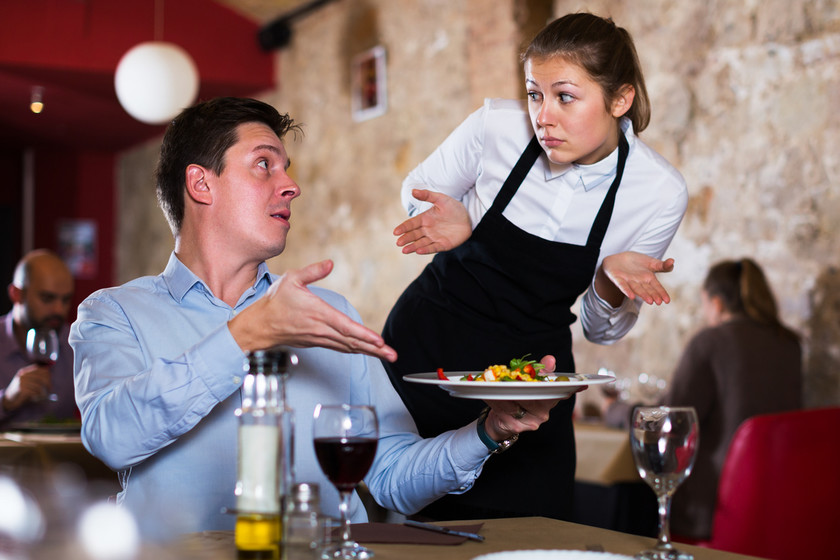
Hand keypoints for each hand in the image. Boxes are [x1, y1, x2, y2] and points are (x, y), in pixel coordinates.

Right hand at [2, 364, 51, 411]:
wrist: (9, 399)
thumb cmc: (22, 390)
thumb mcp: (28, 381)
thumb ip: (38, 378)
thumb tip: (50, 376)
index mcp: (26, 371)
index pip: (43, 370)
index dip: (48, 376)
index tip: (50, 382)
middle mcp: (24, 375)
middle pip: (42, 378)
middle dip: (48, 385)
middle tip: (49, 390)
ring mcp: (22, 381)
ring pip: (39, 387)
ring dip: (43, 393)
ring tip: (43, 396)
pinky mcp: (21, 389)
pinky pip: (35, 392)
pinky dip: (38, 396)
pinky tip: (36, 399)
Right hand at [228, 260, 397, 361]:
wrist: (259, 326)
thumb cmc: (275, 302)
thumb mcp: (291, 279)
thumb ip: (313, 271)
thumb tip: (330, 263)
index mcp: (317, 313)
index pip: (345, 326)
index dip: (363, 335)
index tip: (379, 341)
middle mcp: (320, 329)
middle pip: (352, 342)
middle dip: (374, 349)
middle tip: (393, 355)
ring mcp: (319, 338)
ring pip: (348, 347)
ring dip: (369, 352)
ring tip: (387, 355)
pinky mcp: (317, 342)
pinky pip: (341, 348)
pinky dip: (356, 350)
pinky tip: (367, 351)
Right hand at [394, 189, 471, 254]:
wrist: (469, 216)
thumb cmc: (453, 207)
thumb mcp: (440, 199)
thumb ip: (427, 195)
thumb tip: (413, 191)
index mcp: (424, 219)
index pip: (411, 224)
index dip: (403, 228)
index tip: (395, 232)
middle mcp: (427, 230)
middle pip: (414, 235)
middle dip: (406, 239)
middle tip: (398, 243)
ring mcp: (435, 238)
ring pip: (421, 243)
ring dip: (413, 247)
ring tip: (405, 250)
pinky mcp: (444, 245)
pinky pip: (434, 248)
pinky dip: (426, 250)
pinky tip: (418, 251)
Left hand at [481, 355, 577, 440]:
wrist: (501, 422)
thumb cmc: (518, 399)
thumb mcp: (529, 383)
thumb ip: (539, 371)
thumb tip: (550, 359)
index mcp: (549, 401)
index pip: (561, 393)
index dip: (570, 388)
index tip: (581, 384)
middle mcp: (543, 413)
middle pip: (535, 397)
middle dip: (524, 386)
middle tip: (515, 377)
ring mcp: (530, 422)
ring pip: (517, 403)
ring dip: (504, 392)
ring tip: (494, 383)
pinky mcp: (516, 427)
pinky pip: (503, 410)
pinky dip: (494, 400)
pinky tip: (488, 394)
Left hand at [596, 251, 674, 305]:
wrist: (619, 259)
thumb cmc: (637, 263)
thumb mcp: (651, 262)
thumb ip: (662, 265)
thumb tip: (672, 260)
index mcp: (648, 279)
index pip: (656, 287)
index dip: (661, 293)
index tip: (667, 301)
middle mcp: (639, 282)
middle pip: (647, 289)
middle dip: (653, 295)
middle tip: (658, 302)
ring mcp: (628, 281)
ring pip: (636, 288)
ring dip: (642, 294)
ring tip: (649, 301)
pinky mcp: (617, 278)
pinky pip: (622, 285)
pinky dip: (626, 290)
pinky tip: (630, 296)